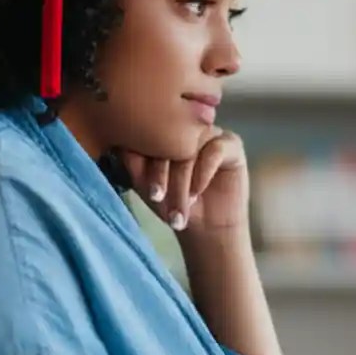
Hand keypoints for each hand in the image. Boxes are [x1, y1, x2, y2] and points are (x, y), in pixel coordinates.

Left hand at [119, 127, 250, 234]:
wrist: (205, 228)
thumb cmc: (171, 204)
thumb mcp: (146, 184)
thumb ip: (133, 162)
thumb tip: (123, 143)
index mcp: (163, 130)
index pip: (148, 132)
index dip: (143, 161)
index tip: (145, 191)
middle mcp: (186, 126)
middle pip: (168, 139)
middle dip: (161, 175)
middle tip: (159, 200)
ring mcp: (210, 132)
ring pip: (191, 147)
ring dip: (182, 180)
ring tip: (179, 207)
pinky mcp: (232, 144)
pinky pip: (215, 150)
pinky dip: (203, 174)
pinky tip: (198, 192)